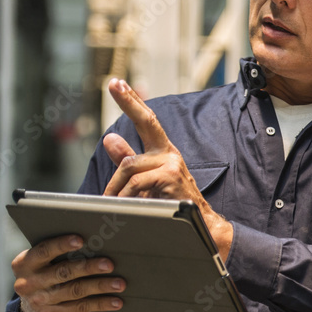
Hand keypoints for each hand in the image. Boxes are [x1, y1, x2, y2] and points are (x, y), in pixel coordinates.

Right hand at [12, 235, 124, 311]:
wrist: (32, 311)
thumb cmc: (46, 274)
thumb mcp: (43, 264)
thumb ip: (58, 253)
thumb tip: (97, 240)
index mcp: (25, 263)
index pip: (43, 251)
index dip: (61, 245)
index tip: (81, 240)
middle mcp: (29, 282)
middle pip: (63, 272)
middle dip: (88, 267)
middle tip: (110, 264)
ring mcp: (40, 300)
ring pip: (75, 291)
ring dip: (100, 286)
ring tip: (120, 283)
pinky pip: (81, 308)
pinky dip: (101, 303)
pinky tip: (116, 301)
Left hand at [102, 78, 232, 258]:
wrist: (202, 228)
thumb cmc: (174, 206)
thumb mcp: (148, 181)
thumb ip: (128, 160)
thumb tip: (110, 138)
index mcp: (164, 153)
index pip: (147, 121)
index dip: (133, 101)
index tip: (118, 82)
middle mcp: (170, 154)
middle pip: (145, 123)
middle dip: (129, 101)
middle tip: (114, 83)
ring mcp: (172, 164)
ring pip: (129, 165)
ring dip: (114, 187)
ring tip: (109, 202)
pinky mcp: (170, 177)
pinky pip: (136, 182)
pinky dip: (124, 196)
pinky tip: (121, 205)